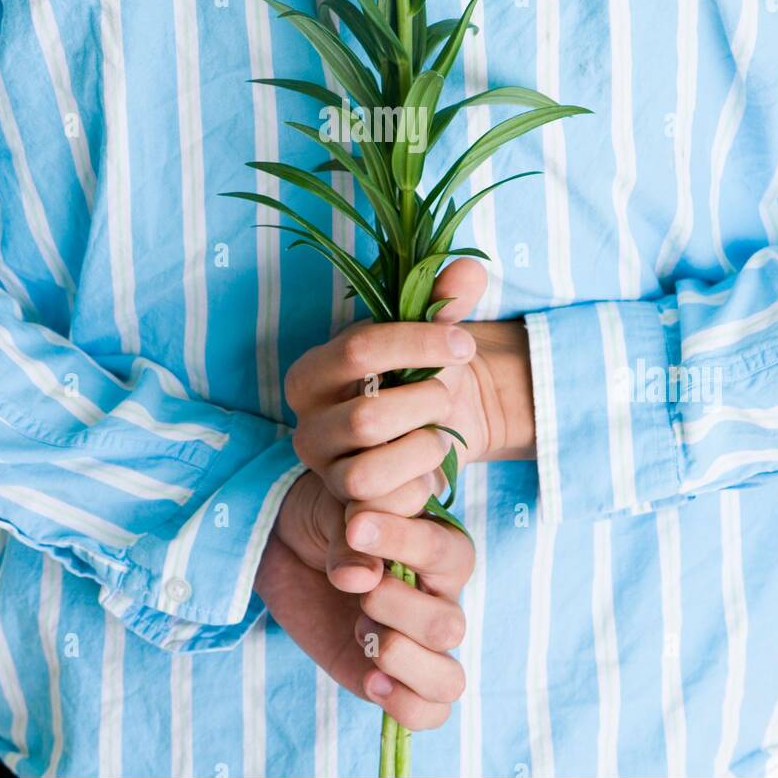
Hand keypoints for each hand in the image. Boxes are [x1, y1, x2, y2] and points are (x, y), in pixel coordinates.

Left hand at [254, 470, 472, 729]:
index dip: (401, 542)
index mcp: (440, 545)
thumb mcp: (334, 507)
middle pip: (448, 626)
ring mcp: (420, 643)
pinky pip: (430, 713)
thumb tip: (363, 578)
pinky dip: (403, 704)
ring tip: (361, 631)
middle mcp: (440, 599)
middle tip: (360, 590)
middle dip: (393, 610)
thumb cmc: (324, 516)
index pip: (444, 552)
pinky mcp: (394, 677)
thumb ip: (350, 538)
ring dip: (397, 658)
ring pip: (449, 680)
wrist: (290, 543)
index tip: (354, 527)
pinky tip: (369, 677)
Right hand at [287, 259, 534, 515]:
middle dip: (423, 404)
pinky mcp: (346, 507)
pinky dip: (418, 486)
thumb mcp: (431, 336)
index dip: (417, 343)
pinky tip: (432, 467)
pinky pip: (383, 509)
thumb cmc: (418, 375)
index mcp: (314, 370)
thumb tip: (470, 269)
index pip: (358, 349)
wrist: (427, 430)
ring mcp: (325, 470)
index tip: (464, 342)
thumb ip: (446, 301)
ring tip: (440, 434)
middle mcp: (307, 423)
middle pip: (366, 418)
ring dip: (421, 450)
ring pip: (368, 474)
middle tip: (447, 393)